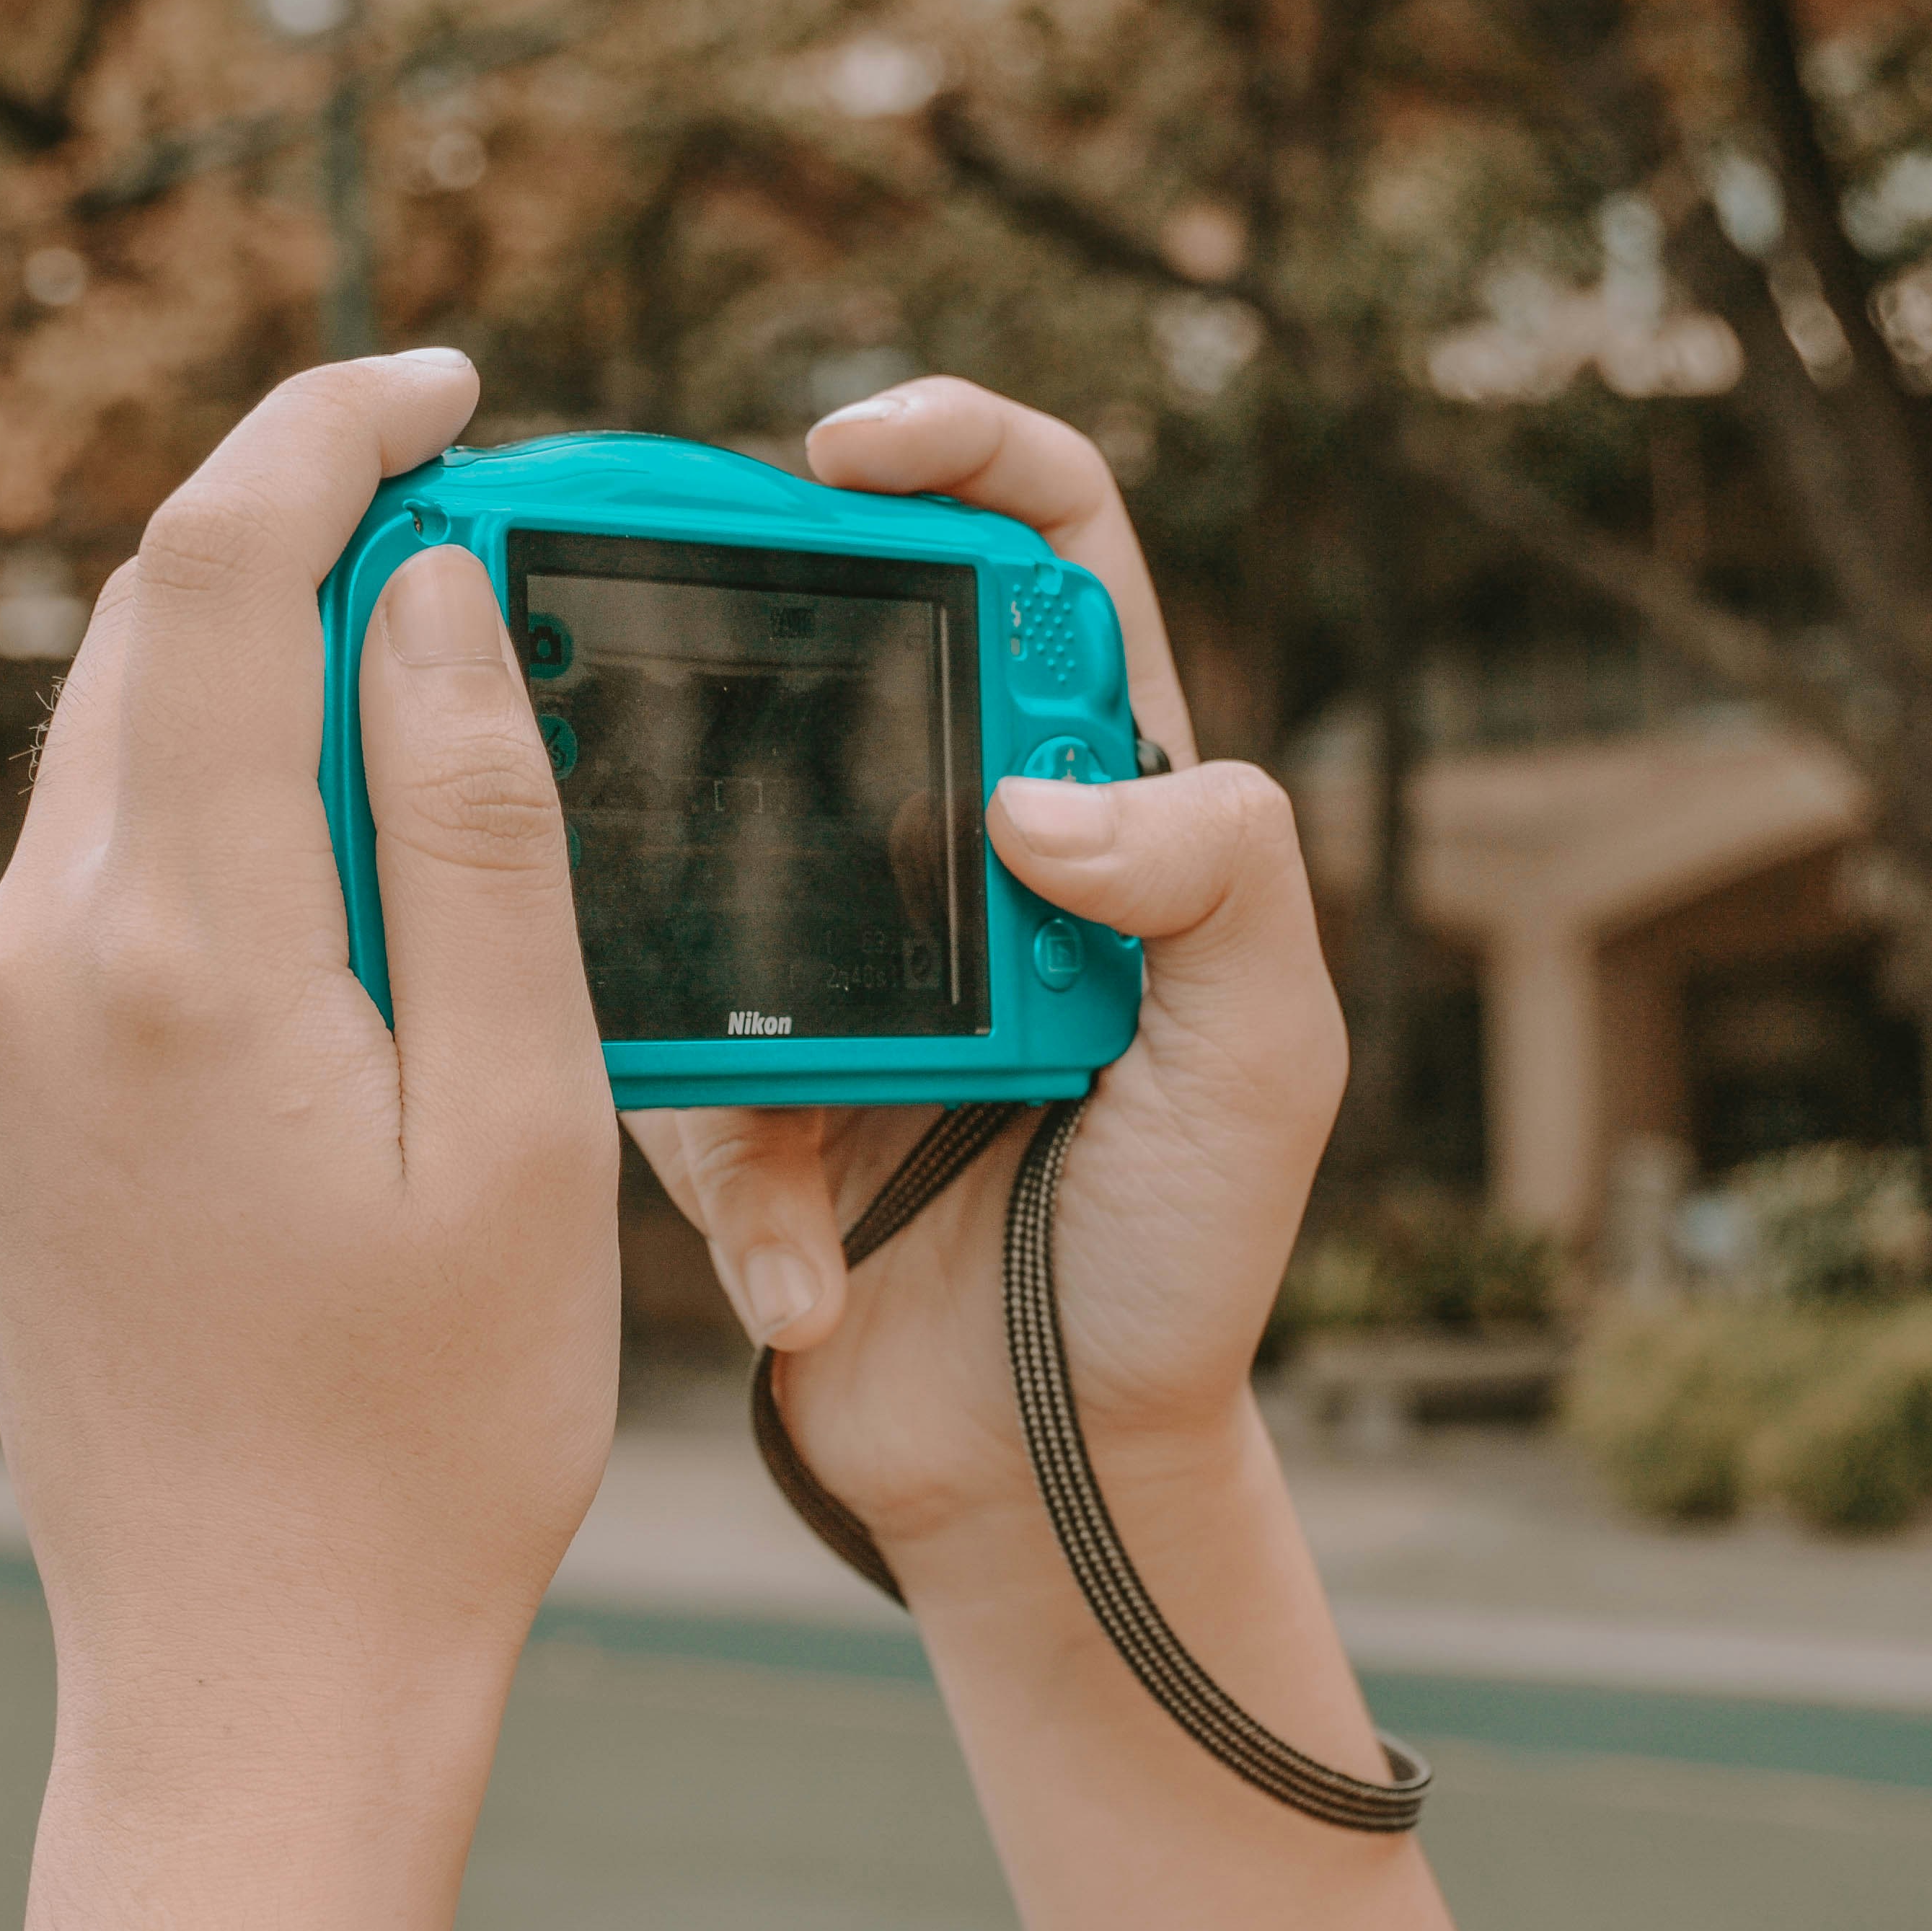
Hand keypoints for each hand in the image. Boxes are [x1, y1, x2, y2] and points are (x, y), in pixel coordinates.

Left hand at [0, 353, 617, 1930]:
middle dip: (301, 538)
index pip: (211, 574)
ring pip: (110, 744)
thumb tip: (425, 592)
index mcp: (177, 950)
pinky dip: (213, 798)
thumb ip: (471, 834)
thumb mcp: (523, 1123)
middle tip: (480, 536)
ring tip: (433, 703)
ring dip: (259, 673)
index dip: (324, 431)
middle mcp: (37, 960)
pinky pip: (95, 865)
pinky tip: (339, 869)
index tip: (441, 383)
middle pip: (141, 634)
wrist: (248, 1668)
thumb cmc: (426, 1431)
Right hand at [630, 382, 1534, 1930]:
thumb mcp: (1261, 1061)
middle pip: (834, 654)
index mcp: (1113, 800)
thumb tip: (1048, 795)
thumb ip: (1216, 884)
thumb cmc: (1179, 1260)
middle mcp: (962, 847)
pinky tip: (798, 1264)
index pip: (1048, 548)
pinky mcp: (736, 1071)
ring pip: (714, 851)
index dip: (962, 454)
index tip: (851, 453)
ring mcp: (836, 956)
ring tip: (807, 1136)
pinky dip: (734, 1170)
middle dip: (753, 651)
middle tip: (673, 664)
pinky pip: (670, 1050)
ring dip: (723, 970)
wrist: (1054, 1477)